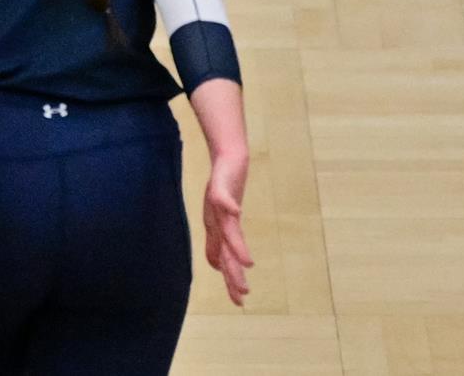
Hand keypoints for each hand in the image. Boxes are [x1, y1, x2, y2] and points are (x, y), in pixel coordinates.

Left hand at [202, 149, 253, 306]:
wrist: (225, 161)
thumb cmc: (221, 191)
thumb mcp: (217, 220)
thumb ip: (216, 243)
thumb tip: (215, 267)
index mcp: (219, 232)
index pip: (226, 261)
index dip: (231, 280)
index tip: (239, 302)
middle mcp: (218, 222)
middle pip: (226, 251)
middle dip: (234, 272)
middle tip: (242, 293)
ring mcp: (219, 206)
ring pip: (227, 229)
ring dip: (236, 245)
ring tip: (247, 263)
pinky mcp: (220, 188)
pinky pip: (224, 196)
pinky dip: (227, 204)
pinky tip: (235, 210)